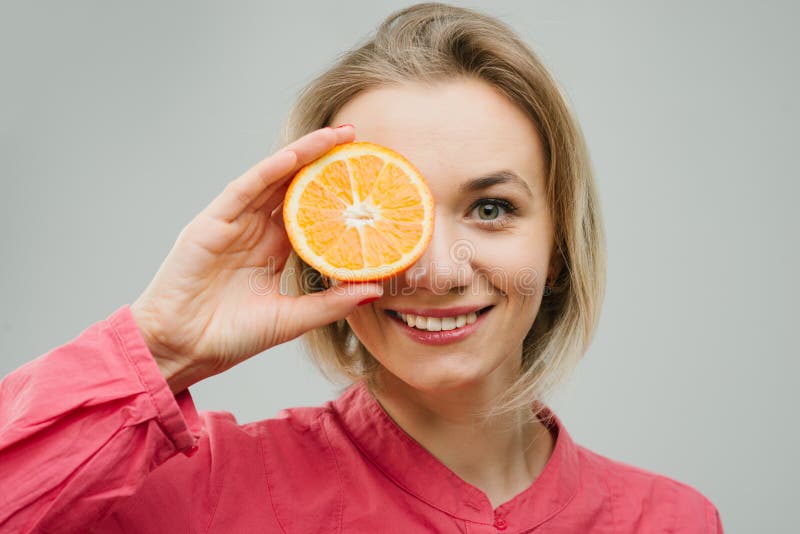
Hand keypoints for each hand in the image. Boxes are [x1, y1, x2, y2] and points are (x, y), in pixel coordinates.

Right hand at [130, 126, 381, 392]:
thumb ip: (332, 303)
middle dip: (325, 161)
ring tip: (338, 135)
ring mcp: (234, 223)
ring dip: (304, 153)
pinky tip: (296, 154)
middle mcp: (255, 230)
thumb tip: (377, 291)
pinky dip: (270, 169)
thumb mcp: (293, 319)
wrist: (182, 350)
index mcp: (272, 250)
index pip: (310, 211)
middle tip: (357, 139)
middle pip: (295, 186)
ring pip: (274, 178)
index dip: (337, 193)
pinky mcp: (212, 222)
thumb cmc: (232, 337)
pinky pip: (244, 189)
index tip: (368, 178)